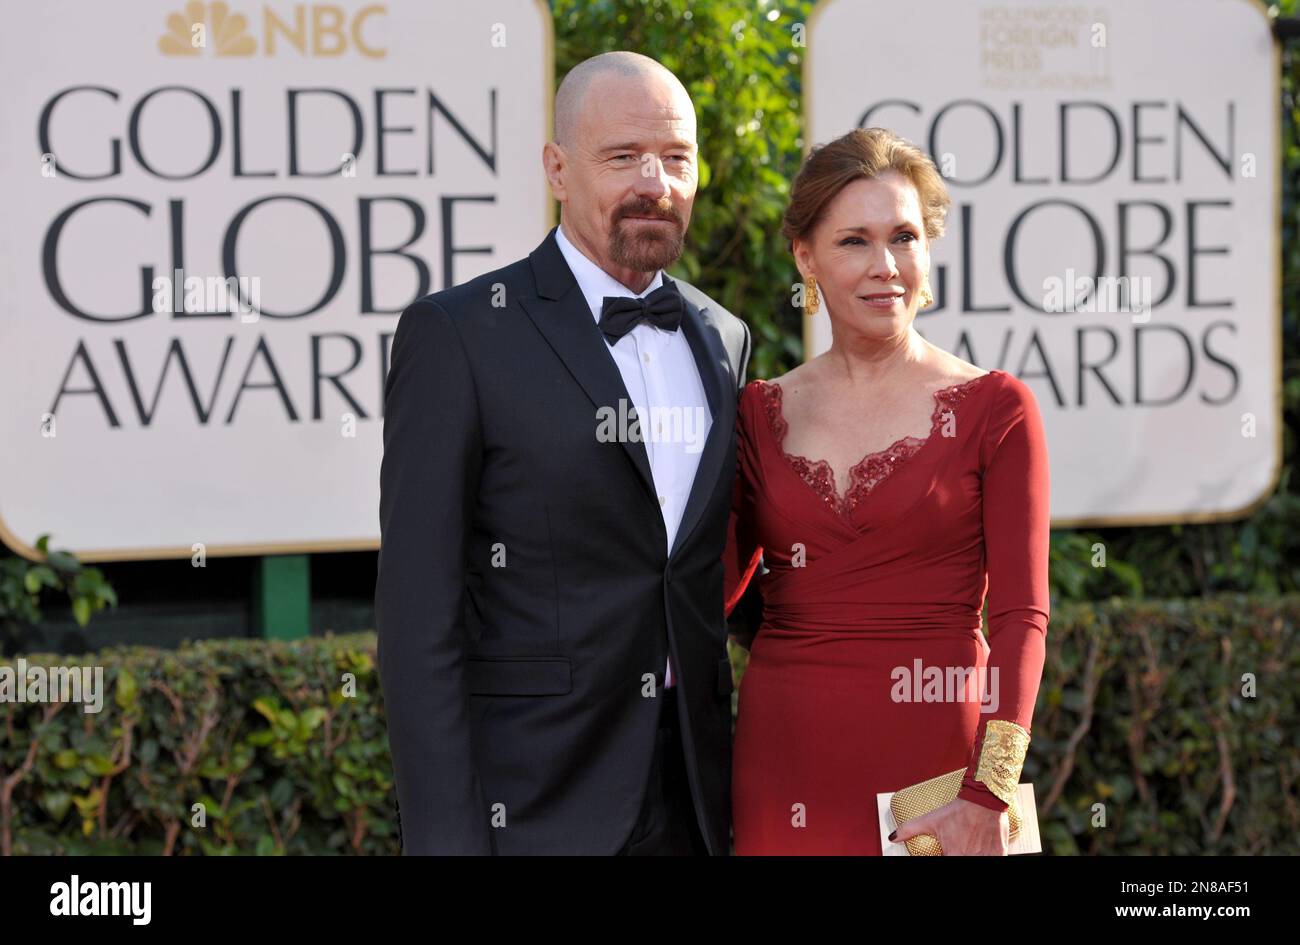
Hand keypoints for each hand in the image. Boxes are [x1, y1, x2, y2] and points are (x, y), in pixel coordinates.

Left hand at [889, 797, 1008, 855]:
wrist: (982, 798)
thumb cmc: (958, 809)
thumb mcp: (930, 820)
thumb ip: (910, 829)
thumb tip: (892, 837)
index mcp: (953, 854)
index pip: (946, 864)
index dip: (944, 858)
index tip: (944, 854)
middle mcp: (969, 857)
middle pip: (964, 863)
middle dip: (958, 855)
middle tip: (958, 849)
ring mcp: (986, 855)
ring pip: (978, 862)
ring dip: (973, 855)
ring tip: (969, 849)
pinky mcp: (1000, 852)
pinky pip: (995, 861)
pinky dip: (988, 857)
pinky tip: (981, 850)